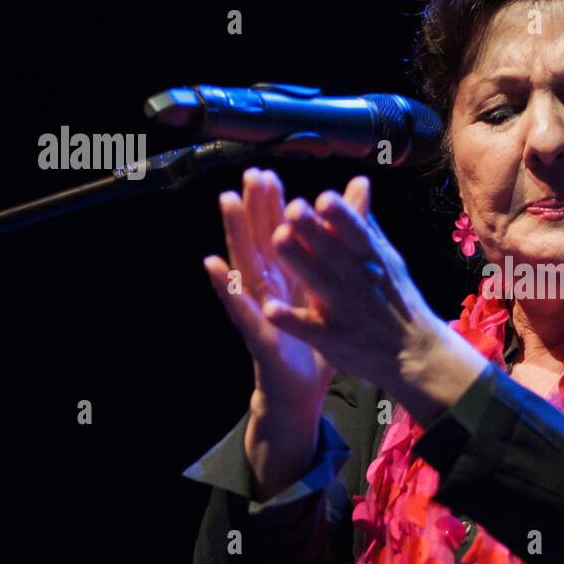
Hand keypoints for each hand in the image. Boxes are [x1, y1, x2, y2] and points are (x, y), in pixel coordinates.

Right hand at [202, 168, 336, 418]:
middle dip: (254, 207)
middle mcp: (268, 288)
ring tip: (227, 202)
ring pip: (245, 264)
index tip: (269, 173)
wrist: (303, 389)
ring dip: (235, 233)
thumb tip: (350, 222)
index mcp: (286, 276)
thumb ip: (338, 253)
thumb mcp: (328, 292)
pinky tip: (213, 265)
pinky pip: (240, 307)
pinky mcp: (257, 333)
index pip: (278, 235)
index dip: (273, 205)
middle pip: (259, 241)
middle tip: (251, 175)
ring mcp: (258, 307)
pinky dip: (226, 286)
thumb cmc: (315, 338)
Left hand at [262, 176, 487, 422]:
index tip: (324, 198)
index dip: (342, 216)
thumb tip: (358, 182)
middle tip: (292, 208)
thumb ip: (366, 223)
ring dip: (300, 262)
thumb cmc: (397, 301)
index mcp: (372, 259)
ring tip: (278, 241)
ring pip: (319, 283)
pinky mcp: (332, 339)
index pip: (357, 232)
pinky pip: (308, 328)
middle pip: (333, 253)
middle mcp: (359, 282)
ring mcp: (345, 311)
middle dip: (314, 231)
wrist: (416, 355)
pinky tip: (269, 309)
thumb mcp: (389, 259)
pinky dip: (290, 320)